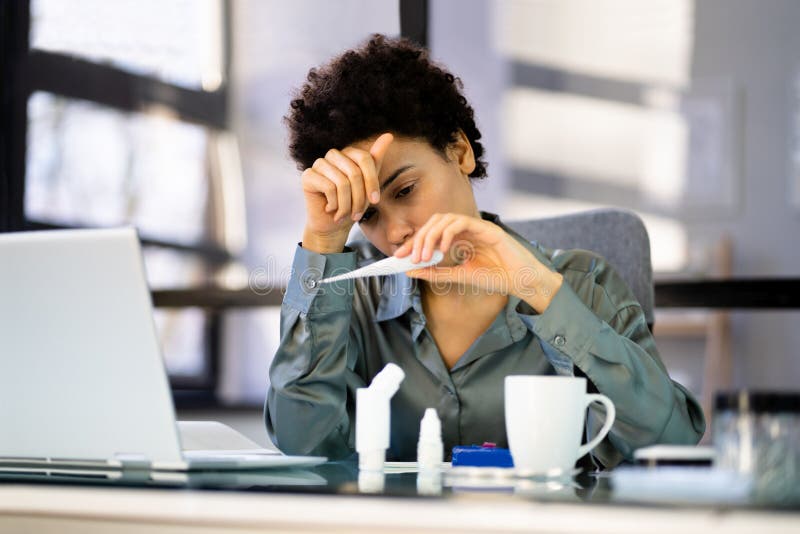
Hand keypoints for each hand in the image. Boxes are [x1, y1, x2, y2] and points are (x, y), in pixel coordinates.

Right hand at [301, 133, 393, 252]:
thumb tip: (389, 134)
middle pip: (354, 172)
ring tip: (344, 214)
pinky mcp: (308, 175)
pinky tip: (330, 209)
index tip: (375, 201)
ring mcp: (319, 163)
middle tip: (356, 214)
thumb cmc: (351, 204)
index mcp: (348, 153)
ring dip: (346, 205)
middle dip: (359, 198)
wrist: (331, 225)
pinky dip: (334, 205)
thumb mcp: (368, 184)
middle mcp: (333, 155)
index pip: (365, 158)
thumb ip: (376, 159)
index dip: (372, 181)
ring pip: (342, 183)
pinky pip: (329, 188)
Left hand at [393, 213, 562, 312]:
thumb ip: (436, 273)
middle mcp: (467, 229)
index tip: (399, 256)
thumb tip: (410, 270)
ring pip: (445, 219)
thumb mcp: (459, 276)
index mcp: (460, 238)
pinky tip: (442, 249)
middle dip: (418, 237)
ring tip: (424, 255)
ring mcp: (477, 226)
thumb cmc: (496, 278)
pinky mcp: (487, 228)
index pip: (431, 232)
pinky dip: (448, 234)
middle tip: (408, 256)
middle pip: (435, 222)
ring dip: (430, 236)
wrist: (522, 282)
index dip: (414, 242)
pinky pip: (462, 223)